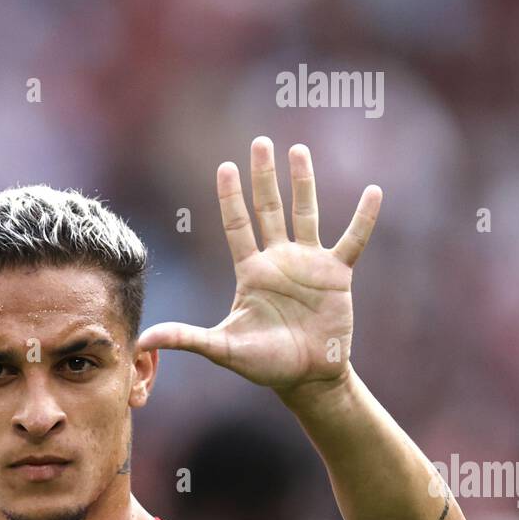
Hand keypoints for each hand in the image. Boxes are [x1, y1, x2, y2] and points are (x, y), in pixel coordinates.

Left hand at [138, 137, 380, 395]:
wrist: (306, 377)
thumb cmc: (265, 364)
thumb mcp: (223, 349)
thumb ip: (186, 338)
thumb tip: (144, 339)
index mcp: (252, 273)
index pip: (238, 227)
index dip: (231, 199)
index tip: (225, 167)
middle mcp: (279, 261)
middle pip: (269, 210)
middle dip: (263, 177)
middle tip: (259, 143)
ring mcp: (309, 264)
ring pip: (306, 213)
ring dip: (303, 183)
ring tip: (298, 151)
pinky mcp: (336, 275)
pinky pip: (352, 240)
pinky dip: (363, 218)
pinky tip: (374, 192)